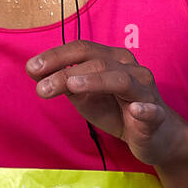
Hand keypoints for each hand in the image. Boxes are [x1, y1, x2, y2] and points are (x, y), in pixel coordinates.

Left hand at [26, 40, 187, 167]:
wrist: (154, 138)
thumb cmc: (117, 111)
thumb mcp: (85, 97)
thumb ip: (65, 83)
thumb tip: (35, 71)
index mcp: (112, 60)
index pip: (82, 50)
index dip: (56, 56)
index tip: (31, 68)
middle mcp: (130, 69)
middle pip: (97, 61)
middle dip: (66, 71)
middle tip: (41, 87)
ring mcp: (145, 91)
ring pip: (121, 79)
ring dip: (96, 81)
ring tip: (72, 85)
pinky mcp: (156, 116)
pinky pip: (151, 110)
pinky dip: (144, 110)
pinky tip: (135, 110)